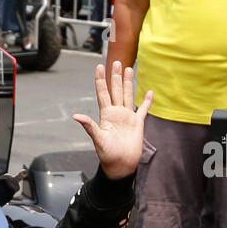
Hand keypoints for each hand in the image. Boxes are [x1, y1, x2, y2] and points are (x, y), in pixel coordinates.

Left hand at [72, 61, 151, 180]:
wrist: (121, 166)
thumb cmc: (108, 155)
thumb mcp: (98, 139)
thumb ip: (89, 126)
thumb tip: (76, 116)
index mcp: (106, 115)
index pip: (103, 93)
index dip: (100, 80)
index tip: (99, 66)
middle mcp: (116, 113)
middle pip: (116, 90)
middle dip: (115, 76)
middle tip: (116, 61)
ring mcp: (127, 117)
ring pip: (128, 95)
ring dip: (129, 83)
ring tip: (129, 69)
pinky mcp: (138, 124)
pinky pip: (144, 110)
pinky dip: (147, 101)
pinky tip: (150, 92)